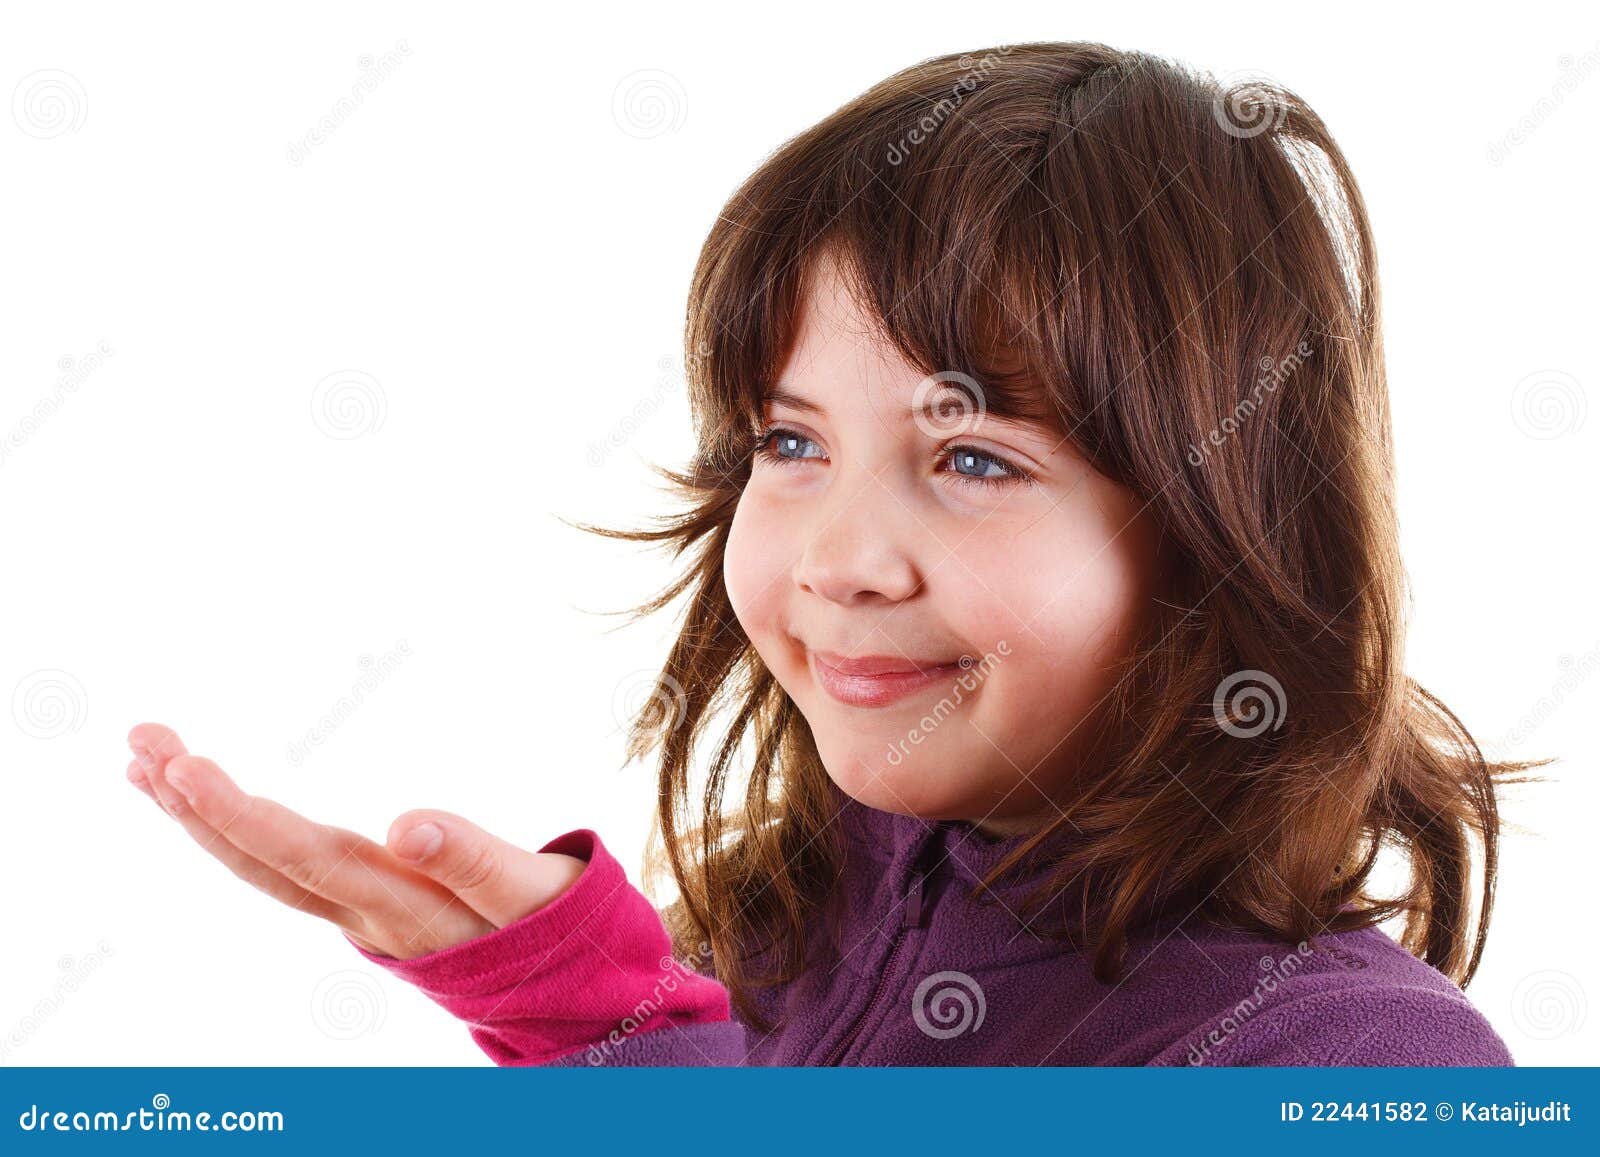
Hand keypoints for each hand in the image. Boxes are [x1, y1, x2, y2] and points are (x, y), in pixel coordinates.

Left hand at [124, 722, 586, 959]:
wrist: (554, 978)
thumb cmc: (549, 923)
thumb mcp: (531, 892)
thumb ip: (474, 859)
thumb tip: (409, 822)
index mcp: (400, 903)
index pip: (306, 858)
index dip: (240, 817)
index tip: (186, 770)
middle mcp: (360, 911)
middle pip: (261, 863)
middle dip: (195, 806)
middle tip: (143, 742)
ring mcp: (351, 907)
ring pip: (257, 864)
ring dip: (196, 814)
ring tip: (143, 757)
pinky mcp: (354, 895)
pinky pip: (272, 860)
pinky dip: (225, 824)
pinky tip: (192, 792)